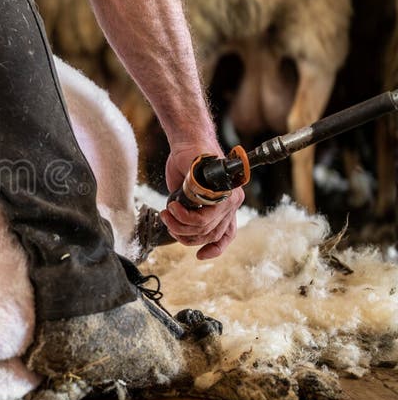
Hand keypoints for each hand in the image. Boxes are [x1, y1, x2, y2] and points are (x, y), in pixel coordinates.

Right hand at [161, 140, 244, 259]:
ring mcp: (229, 197)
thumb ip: (192, 211)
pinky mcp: (221, 191)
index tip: (200, 256)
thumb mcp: (188, 194)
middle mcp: (233, 203)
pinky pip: (203, 217)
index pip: (227, 235)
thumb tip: (183, 231)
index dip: (215, 249)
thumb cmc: (187, 165)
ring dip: (180, 224)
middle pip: (210, 235)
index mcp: (228, 205)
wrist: (188, 143)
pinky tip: (173, 207)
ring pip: (205, 228)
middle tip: (167, 222)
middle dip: (184, 235)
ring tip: (167, 213)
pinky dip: (184, 217)